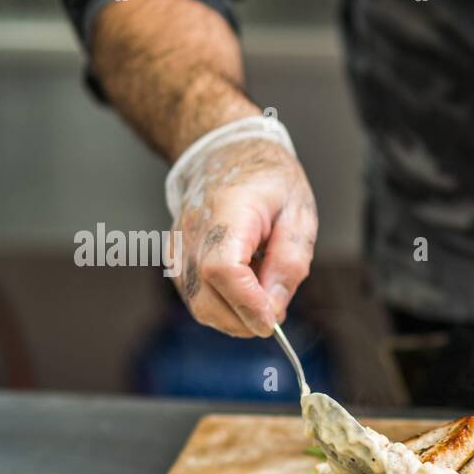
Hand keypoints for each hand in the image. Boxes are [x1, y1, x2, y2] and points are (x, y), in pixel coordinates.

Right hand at [168, 136, 316, 336]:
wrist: (226, 153)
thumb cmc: (266, 179)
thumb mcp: (298, 213)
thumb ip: (290, 261)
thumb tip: (276, 306)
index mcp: (227, 212)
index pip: (224, 270)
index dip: (249, 303)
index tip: (273, 320)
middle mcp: (192, 232)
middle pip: (207, 298)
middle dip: (246, 320)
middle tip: (276, 310)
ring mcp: (178, 247)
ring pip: (200, 306)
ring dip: (236, 315)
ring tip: (261, 287)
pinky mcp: (176, 260)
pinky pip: (197, 298)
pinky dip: (224, 305)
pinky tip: (244, 285)